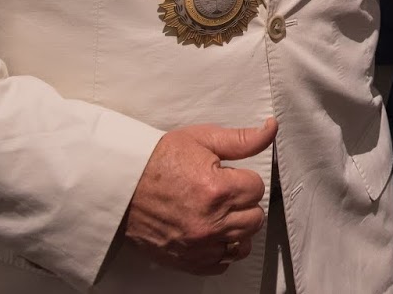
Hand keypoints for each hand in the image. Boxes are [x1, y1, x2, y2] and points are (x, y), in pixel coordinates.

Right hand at [121, 118, 276, 274]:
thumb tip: (271, 129)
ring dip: (235, 228)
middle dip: (243, 203)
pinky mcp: (188, 260)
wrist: (121, 186)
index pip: (257, 188)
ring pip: (242, 243)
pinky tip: (210, 232)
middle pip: (254, 218)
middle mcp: (211, 222)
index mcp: (217, 189)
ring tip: (218, 213)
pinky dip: (219, 249)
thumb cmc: (158, 161)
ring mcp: (200, 245)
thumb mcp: (201, 139)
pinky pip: (222, 263)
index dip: (244, 179)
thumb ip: (241, 139)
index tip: (228, 176)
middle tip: (223, 193)